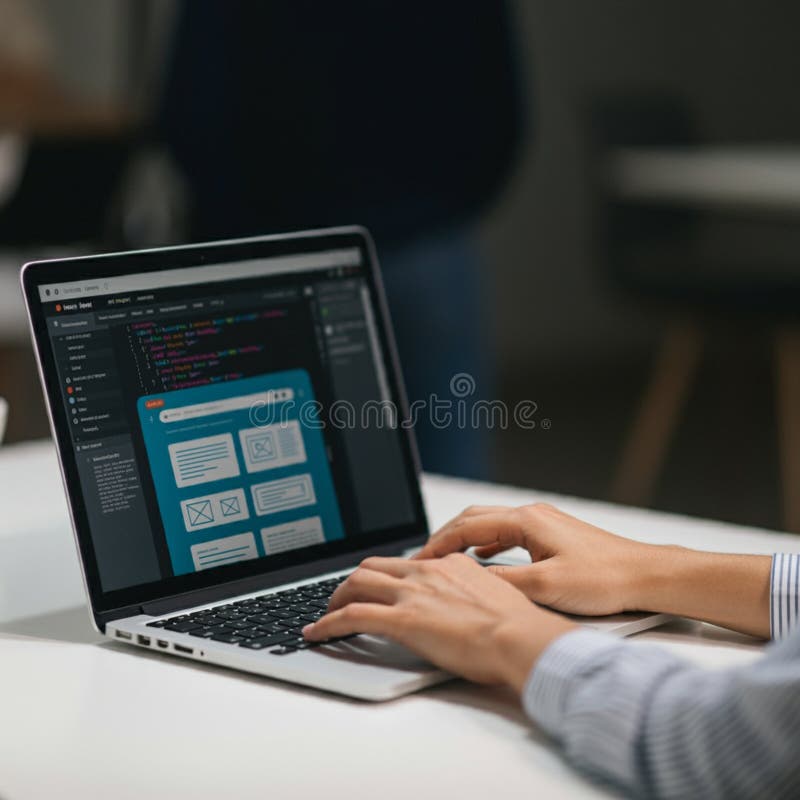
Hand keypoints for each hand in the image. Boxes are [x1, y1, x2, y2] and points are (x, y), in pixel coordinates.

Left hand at [303, 554, 576, 692]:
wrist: (520, 638)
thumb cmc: (517, 626)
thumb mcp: (495, 595)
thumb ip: (471, 592)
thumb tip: (465, 605)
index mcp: (449, 564)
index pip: (405, 563)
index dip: (385, 576)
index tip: (379, 587)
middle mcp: (426, 571)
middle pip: (373, 567)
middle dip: (352, 582)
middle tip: (344, 598)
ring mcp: (411, 593)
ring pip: (356, 583)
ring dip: (336, 599)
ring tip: (327, 615)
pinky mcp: (400, 619)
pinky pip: (351, 616)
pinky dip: (328, 624)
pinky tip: (317, 633)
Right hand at [415, 503, 653, 615]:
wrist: (645, 575)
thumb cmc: (605, 579)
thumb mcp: (546, 587)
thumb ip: (504, 583)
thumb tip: (469, 583)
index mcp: (526, 521)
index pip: (466, 526)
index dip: (438, 544)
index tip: (419, 560)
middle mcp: (532, 514)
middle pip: (473, 518)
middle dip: (445, 537)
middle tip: (423, 559)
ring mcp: (542, 522)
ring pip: (489, 524)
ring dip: (464, 539)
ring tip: (444, 559)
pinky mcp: (551, 535)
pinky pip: (506, 533)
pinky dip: (485, 543)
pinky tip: (481, 557)